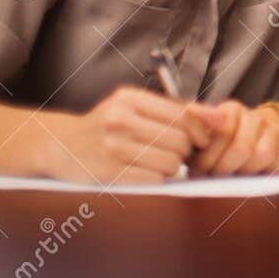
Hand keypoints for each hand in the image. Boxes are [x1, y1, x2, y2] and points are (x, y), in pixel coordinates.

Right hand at [46, 87, 210, 184]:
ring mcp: (111, 147)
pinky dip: (158, 178)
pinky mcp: (107, 172)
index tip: (201, 140)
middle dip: (186, 150)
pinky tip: (148, 171)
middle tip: (179, 152)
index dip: (200, 131)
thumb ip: (174, 109)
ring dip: (173, 166)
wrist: (60, 144)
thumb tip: (219, 115)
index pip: (183, 115)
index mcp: (129, 98)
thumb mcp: (134, 105)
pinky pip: (154, 179)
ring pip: (171, 162)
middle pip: (179, 140)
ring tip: (162, 161)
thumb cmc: (107, 124)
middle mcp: (119, 119)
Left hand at [190, 101, 278, 175]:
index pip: (225, 128)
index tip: (197, 166)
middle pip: (243, 147)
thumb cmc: (214, 143)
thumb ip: (193, 120)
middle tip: (212, 174)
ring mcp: (275, 132)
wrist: (243, 141)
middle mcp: (257, 118)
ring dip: (244, 170)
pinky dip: (270, 169)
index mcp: (233, 111)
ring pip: (263, 154)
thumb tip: (190, 111)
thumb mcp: (196, 132)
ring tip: (231, 174)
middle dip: (223, 167)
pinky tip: (254, 173)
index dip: (208, 155)